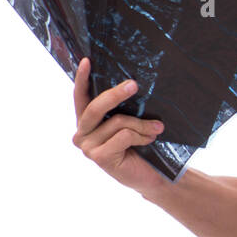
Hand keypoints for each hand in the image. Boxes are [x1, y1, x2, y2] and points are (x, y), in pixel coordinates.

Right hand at [72, 58, 166, 193]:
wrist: (151, 175)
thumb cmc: (141, 146)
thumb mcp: (130, 122)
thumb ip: (122, 108)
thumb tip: (130, 83)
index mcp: (87, 122)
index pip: (80, 97)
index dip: (81, 79)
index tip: (87, 60)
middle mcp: (82, 134)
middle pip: (96, 107)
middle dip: (116, 94)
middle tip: (134, 85)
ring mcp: (88, 147)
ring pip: (117, 121)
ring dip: (142, 124)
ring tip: (156, 128)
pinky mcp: (99, 157)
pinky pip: (124, 135)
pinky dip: (141, 135)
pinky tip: (149, 140)